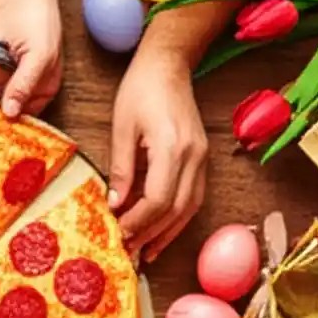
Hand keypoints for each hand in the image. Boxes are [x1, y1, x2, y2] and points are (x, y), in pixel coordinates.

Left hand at [109, 53, 207, 262]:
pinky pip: (193, 197)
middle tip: (128, 250)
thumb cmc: (140, 90)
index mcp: (171, 146)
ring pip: (189, 208)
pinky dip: (177, 218)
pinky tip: (161, 231)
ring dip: (167, 233)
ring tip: (145, 251)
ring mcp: (202, 158)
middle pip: (176, 209)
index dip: (138, 222)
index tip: (118, 233)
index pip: (158, 199)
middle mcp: (194, 156)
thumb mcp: (120, 128)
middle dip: (151, 234)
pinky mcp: (202, 158)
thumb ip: (120, 169)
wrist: (168, 65)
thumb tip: (115, 204)